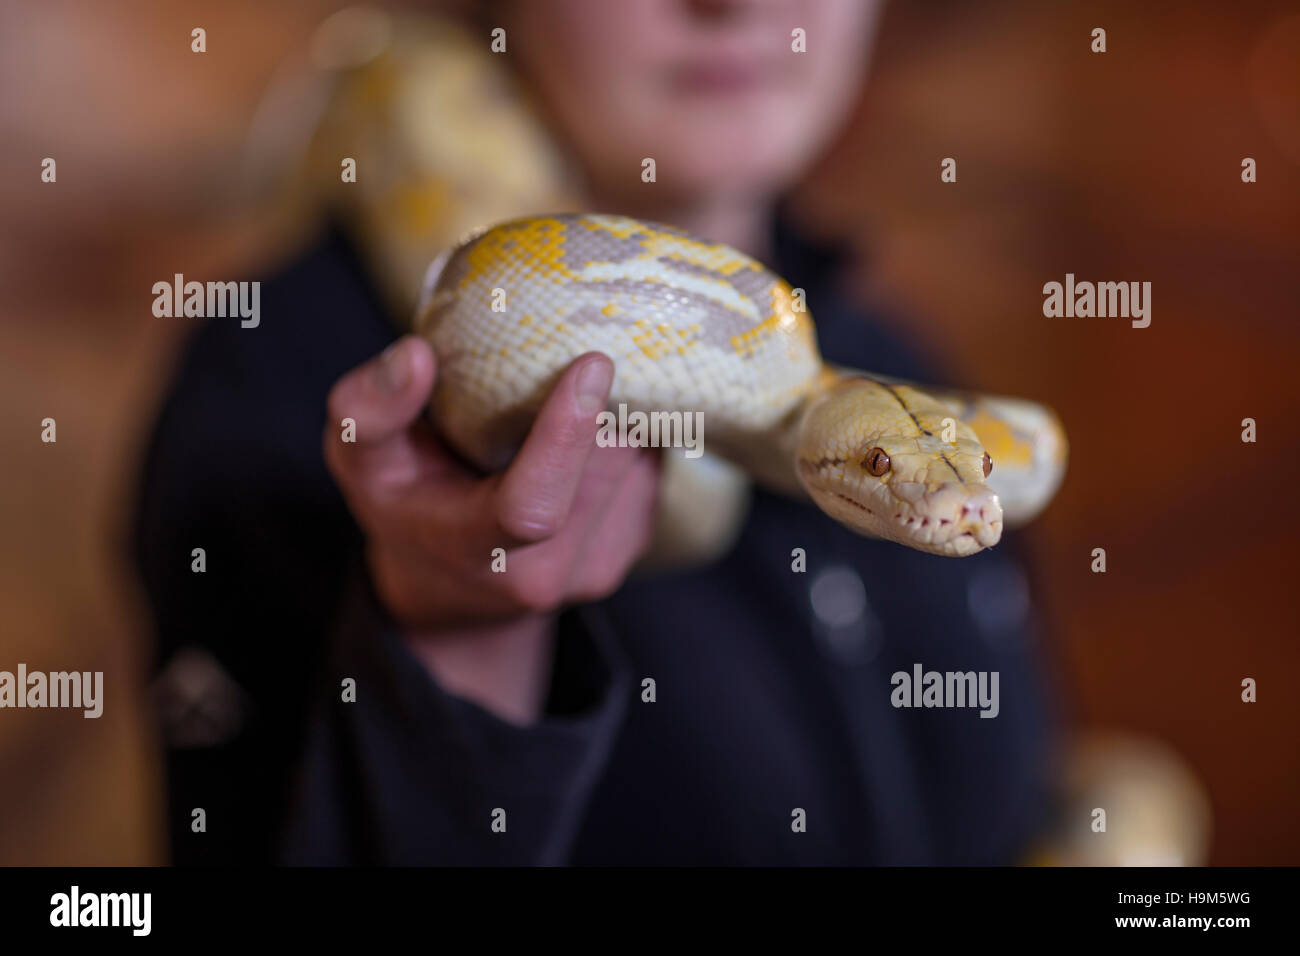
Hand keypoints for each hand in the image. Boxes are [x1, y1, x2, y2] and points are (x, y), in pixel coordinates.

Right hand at [322, 335, 657, 715]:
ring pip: (638, 465)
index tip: (592, 362)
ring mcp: (597, 569)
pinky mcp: (628, 550)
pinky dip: (630, 435)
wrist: (452, 584)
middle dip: (610, 401)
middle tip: (593, 339)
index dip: (567, 436)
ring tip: (581, 385)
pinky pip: (648, 474)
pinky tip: (594, 421)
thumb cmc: (403, 502)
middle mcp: (546, 573)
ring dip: (622, 414)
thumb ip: (370, 412)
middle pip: (607, 469)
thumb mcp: (360, 461)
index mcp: (475, 549)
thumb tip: (416, 354)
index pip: (531, 506)